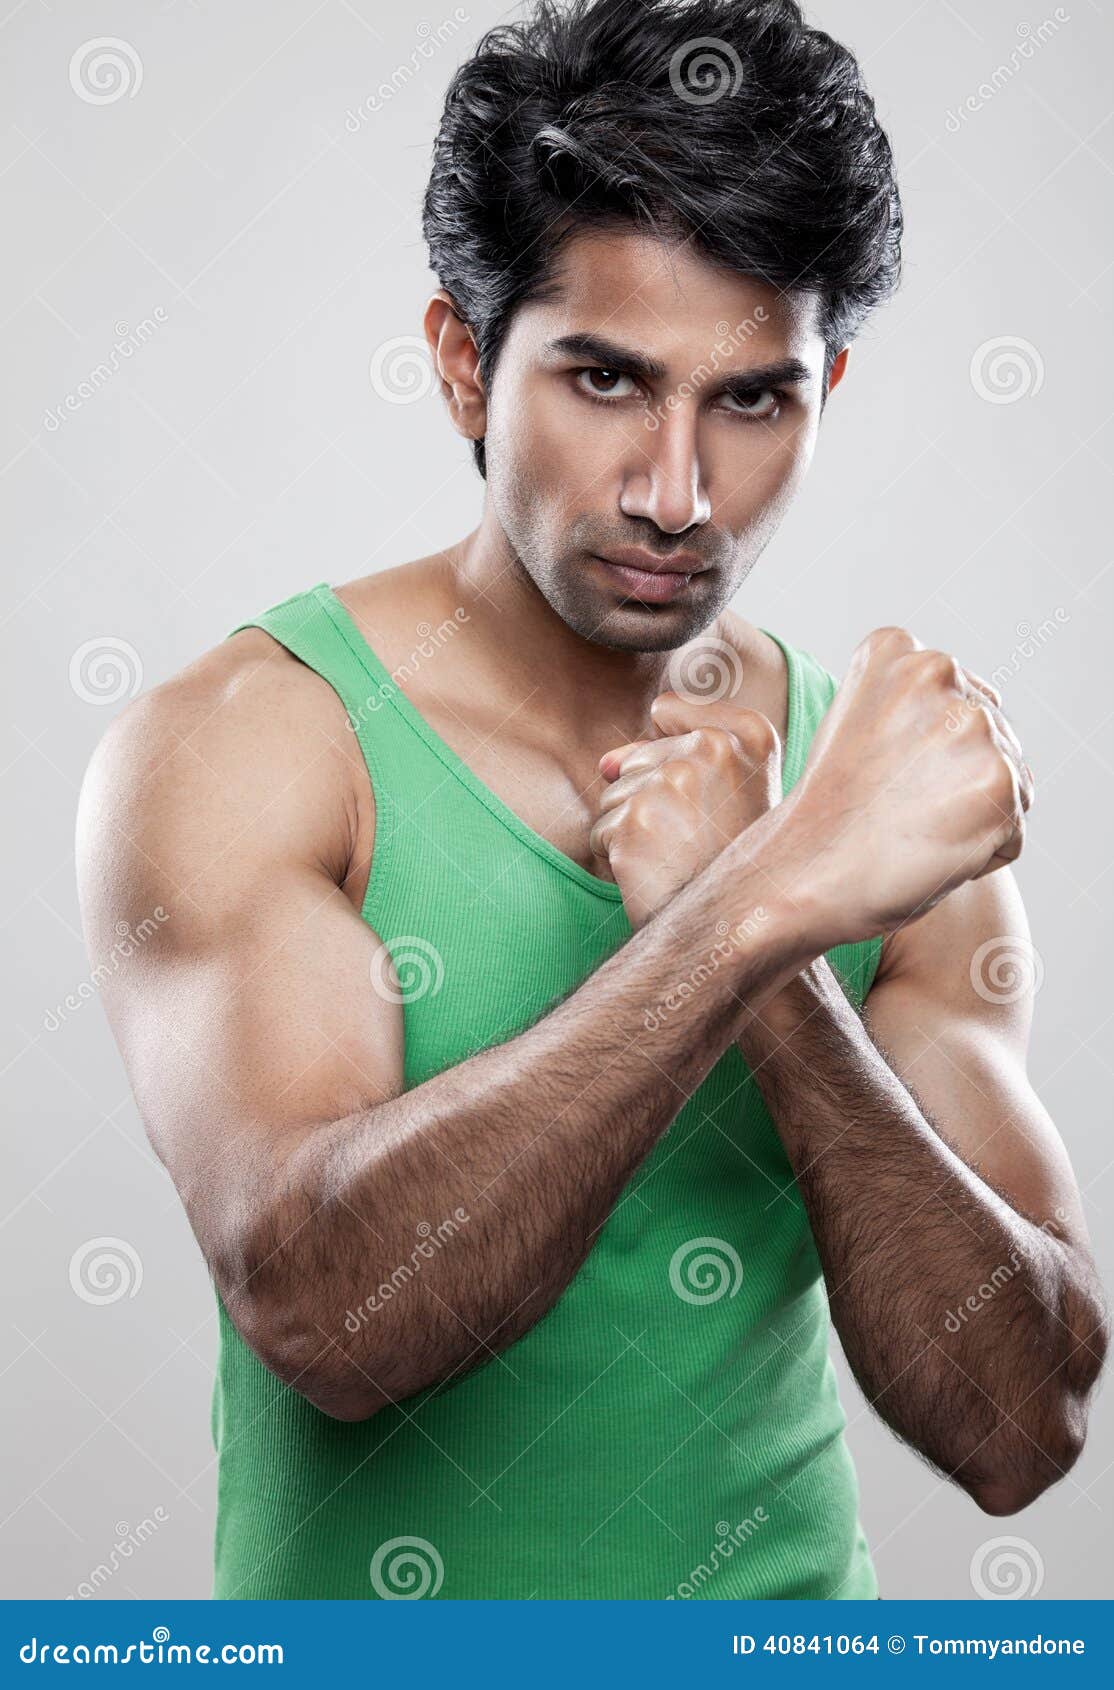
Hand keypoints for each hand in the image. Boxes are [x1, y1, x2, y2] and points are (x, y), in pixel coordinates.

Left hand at [591, 692, 781, 928]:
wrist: (735, 929)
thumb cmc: (733, 862)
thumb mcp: (734, 794)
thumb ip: (673, 753)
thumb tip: (606, 762)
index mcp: (751, 734)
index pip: (667, 709)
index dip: (674, 756)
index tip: (707, 796)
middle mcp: (714, 747)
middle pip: (638, 756)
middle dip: (653, 797)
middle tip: (696, 838)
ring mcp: (673, 781)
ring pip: (616, 792)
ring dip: (635, 828)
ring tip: (679, 855)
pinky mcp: (636, 819)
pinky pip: (602, 828)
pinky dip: (619, 856)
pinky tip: (658, 872)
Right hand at [790, 626, 1034, 942]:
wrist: (800, 873)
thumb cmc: (826, 814)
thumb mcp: (853, 724)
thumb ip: (913, 706)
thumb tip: (979, 719)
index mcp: (897, 649)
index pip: (962, 700)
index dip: (927, 752)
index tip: (880, 772)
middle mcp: (939, 670)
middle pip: (993, 738)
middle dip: (956, 782)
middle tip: (893, 809)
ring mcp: (972, 725)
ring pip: (1009, 783)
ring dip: (970, 818)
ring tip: (909, 830)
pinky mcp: (998, 783)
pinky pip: (1013, 833)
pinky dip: (980, 856)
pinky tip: (927, 853)